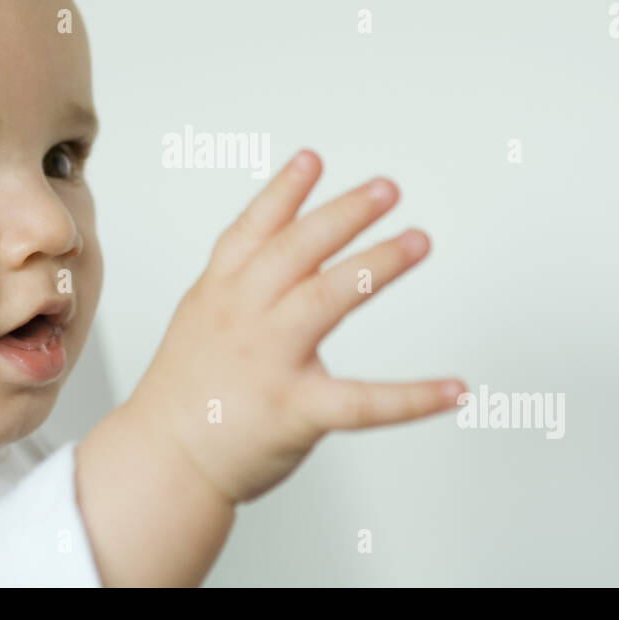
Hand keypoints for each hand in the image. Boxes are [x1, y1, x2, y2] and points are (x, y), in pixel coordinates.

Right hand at [127, 150, 464, 504]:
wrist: (163, 461)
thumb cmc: (188, 389)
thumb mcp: (201, 314)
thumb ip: (243, 273)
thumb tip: (292, 228)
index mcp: (220, 292)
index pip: (254, 229)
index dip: (284, 191)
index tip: (314, 158)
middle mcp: (243, 317)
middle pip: (296, 251)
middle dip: (343, 214)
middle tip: (387, 188)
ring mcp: (268, 361)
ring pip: (326, 300)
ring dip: (375, 265)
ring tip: (417, 240)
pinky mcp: (296, 411)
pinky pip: (362, 402)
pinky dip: (413, 398)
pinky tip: (455, 388)